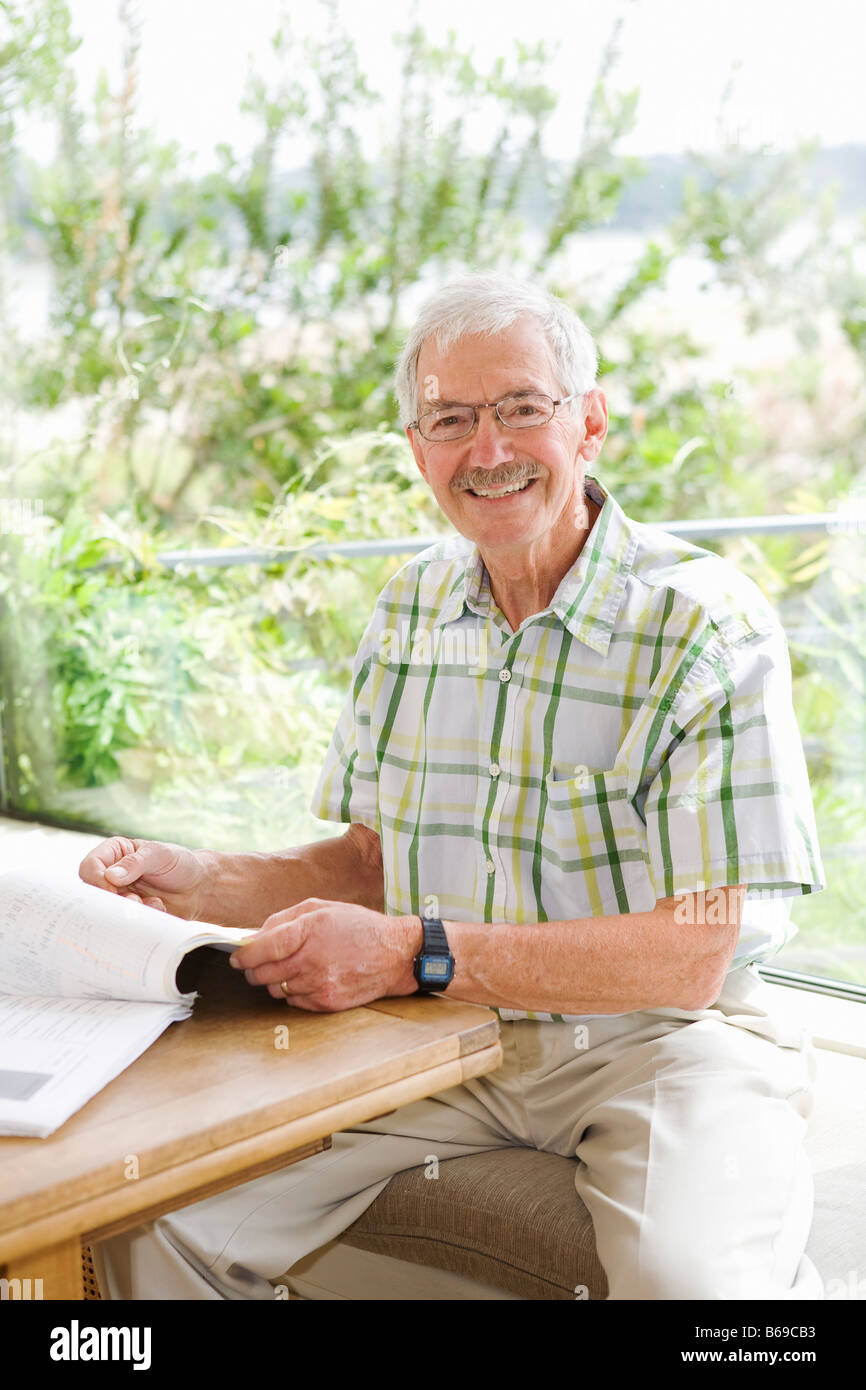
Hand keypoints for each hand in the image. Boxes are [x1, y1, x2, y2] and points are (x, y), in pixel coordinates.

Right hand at [78, 836, 207, 918]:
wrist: (199, 887)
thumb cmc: (180, 864)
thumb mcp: (160, 855)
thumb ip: (135, 863)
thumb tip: (110, 876)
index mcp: (114, 852)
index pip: (90, 866)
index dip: (97, 880)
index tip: (113, 890)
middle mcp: (112, 874)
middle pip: (92, 891)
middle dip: (112, 899)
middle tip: (133, 901)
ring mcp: (119, 894)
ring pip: (106, 908)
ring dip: (127, 909)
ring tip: (149, 903)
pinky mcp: (129, 911)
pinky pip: (122, 920)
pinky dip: (139, 916)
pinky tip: (157, 907)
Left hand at [229, 898, 422, 1010]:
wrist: (395, 954)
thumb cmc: (358, 927)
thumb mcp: (321, 908)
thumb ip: (284, 920)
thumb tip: (253, 937)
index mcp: (309, 930)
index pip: (262, 949)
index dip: (244, 956)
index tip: (237, 957)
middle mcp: (312, 959)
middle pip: (262, 974)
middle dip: (253, 970)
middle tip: (255, 965)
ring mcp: (319, 984)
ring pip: (275, 990)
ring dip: (275, 980)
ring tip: (290, 968)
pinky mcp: (326, 1003)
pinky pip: (293, 1002)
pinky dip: (293, 992)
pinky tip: (307, 979)